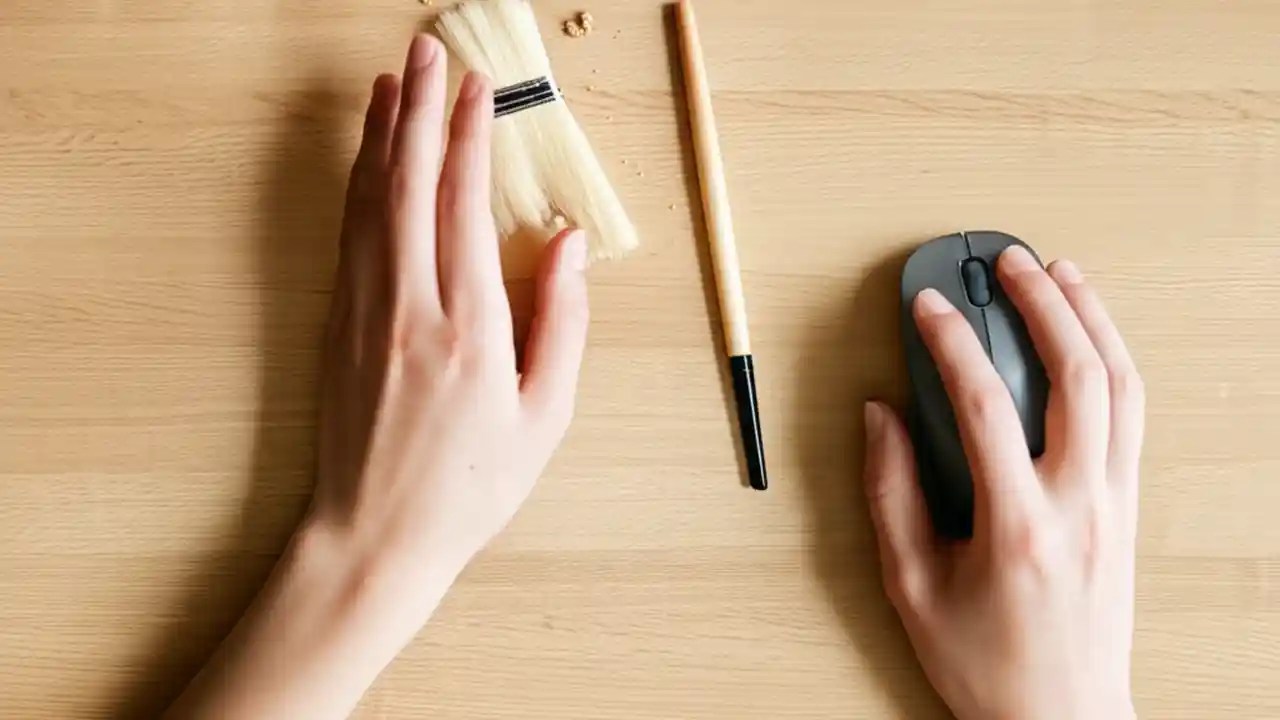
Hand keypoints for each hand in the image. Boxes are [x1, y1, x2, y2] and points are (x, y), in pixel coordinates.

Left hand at [309, 34, 588, 607]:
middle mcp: (407, 308)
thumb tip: (571, 245)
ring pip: (368, 201)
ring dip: (380, 134)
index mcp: (469, 328)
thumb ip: (562, 322)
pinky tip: (365, 156)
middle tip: (427, 51)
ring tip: (391, 81)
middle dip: (419, 109)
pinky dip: (356, 183)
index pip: (465, 206)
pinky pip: (348, 235)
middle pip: (409, 185)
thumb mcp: (545, 416)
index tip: (476, 88)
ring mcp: (362, 313)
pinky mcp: (336, 325)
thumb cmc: (469, 485)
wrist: (374, 535)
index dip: (469, 137)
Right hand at [864, 246, 1142, 719]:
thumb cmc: (985, 664)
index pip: (984, 406)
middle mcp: (1082, 506)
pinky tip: (1089, 336)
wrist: (1063, 719)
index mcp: (1019, 528)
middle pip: (1078, 376)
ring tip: (1061, 274)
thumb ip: (890, 495)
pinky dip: (1113, 360)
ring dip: (1092, 319)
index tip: (925, 306)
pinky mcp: (1129, 508)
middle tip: (1007, 260)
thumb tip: (882, 415)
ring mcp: (1116, 504)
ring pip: (1122, 386)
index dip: (950, 344)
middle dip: (1043, 303)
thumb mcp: (911, 587)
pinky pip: (1132, 416)